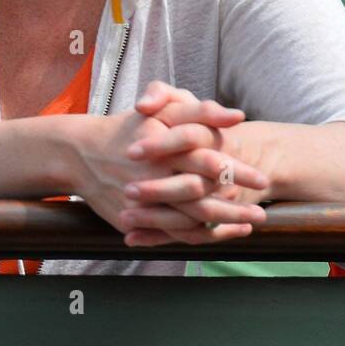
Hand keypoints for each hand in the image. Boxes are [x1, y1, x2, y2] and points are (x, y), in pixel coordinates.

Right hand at [67, 106, 266, 247]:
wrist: (81, 153)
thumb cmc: (132, 127)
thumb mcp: (164, 109)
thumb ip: (202, 111)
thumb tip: (238, 116)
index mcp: (166, 148)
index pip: (208, 161)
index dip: (237, 171)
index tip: (263, 178)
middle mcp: (157, 176)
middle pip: (203, 196)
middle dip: (235, 206)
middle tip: (262, 211)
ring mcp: (146, 200)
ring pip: (190, 219)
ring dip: (223, 224)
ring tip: (251, 224)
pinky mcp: (137, 218)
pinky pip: (173, 233)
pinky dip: (199, 236)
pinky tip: (223, 234)